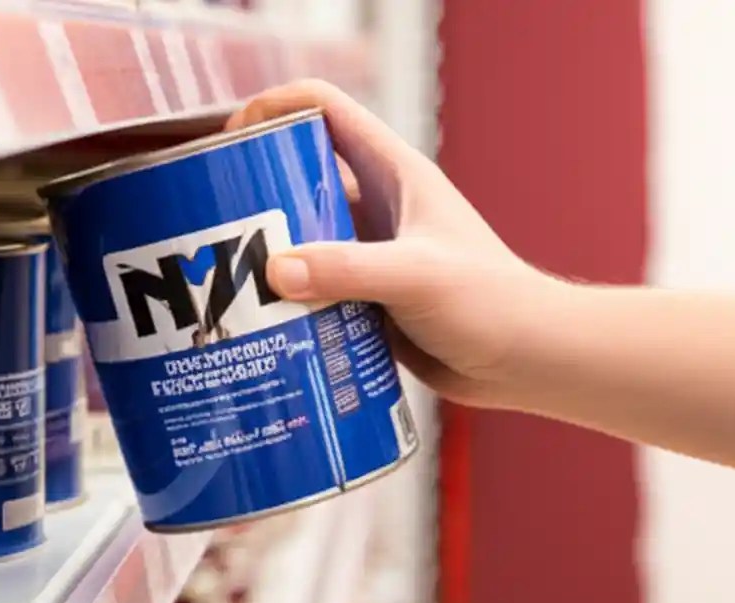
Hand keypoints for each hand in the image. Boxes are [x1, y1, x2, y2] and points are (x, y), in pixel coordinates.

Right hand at [226, 80, 558, 406]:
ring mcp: (369, 252)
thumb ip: (349, 270)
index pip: (324, 109)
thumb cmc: (491, 302)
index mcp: (393, 173)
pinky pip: (312, 289)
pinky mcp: (366, 298)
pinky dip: (283, 301)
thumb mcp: (417, 275)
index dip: (272, 109)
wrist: (526, 361)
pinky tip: (255, 325)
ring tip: (220, 282)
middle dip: (253, 192)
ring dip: (264, 256)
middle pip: (298, 176)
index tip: (227, 142)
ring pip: (300, 239)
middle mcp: (377, 205)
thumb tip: (276, 271)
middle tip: (207, 225)